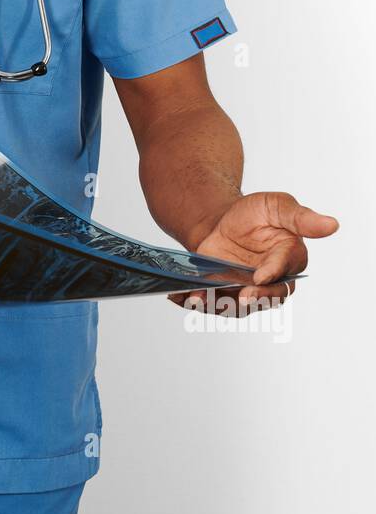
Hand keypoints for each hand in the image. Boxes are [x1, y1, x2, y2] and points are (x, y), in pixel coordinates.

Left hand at [167, 191, 338, 313]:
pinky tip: (181, 297)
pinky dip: (197, 302)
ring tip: (198, 299)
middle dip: (255, 300)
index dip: (274, 274)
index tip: (261, 275)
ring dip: (218, 306)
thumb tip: (333, 225)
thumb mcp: (276, 206)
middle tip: (242, 296)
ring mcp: (248, 290)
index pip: (285, 272)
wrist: (219, 219)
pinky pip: (214, 304)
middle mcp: (272, 281)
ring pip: (238, 307)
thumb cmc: (253, 212)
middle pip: (268, 298)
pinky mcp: (225, 294)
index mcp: (289, 259)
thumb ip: (300, 218)